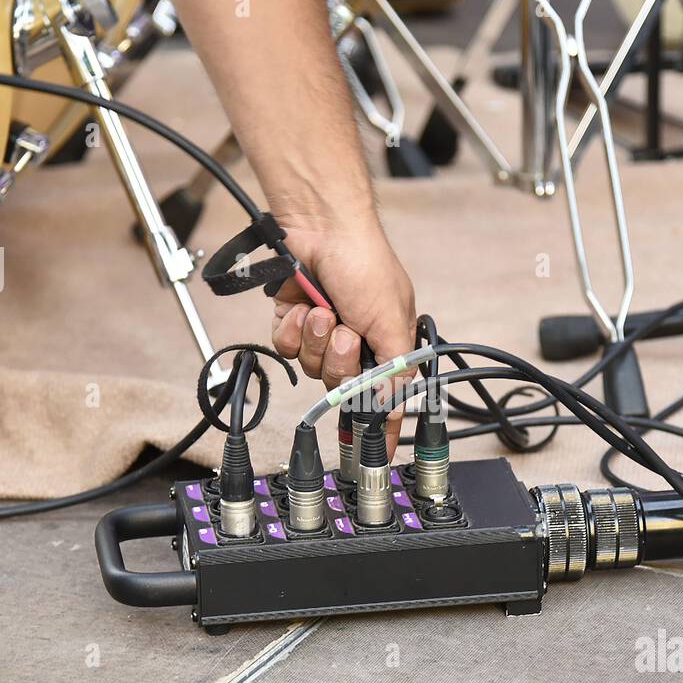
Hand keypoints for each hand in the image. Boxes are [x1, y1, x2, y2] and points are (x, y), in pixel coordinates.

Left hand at [270, 214, 416, 457]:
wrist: (321, 228)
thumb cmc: (365, 264)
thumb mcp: (391, 320)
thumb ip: (394, 369)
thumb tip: (392, 405)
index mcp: (387, 343)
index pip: (387, 396)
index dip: (382, 425)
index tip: (379, 454)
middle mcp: (356, 342)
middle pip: (343, 386)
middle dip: (340, 360)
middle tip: (346, 331)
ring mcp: (324, 333)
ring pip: (313, 369)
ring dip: (317, 339)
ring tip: (324, 310)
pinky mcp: (294, 323)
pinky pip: (288, 349)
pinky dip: (294, 329)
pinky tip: (302, 305)